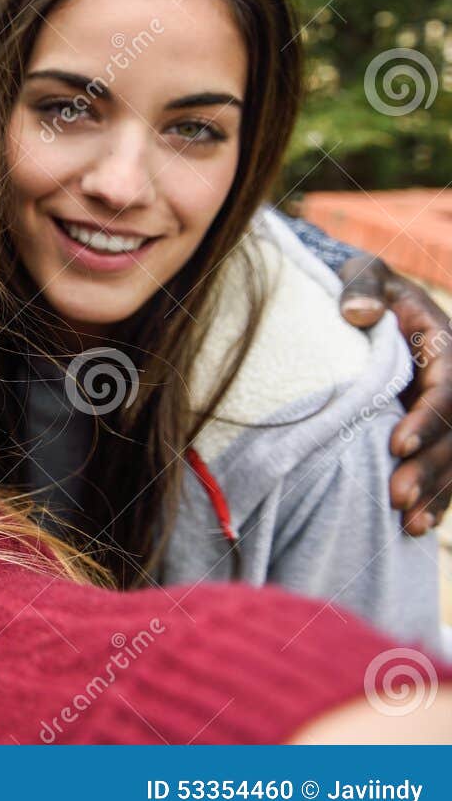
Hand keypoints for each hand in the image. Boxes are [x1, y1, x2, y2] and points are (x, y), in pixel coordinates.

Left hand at [338, 255, 451, 535]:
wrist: (369, 301)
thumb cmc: (363, 287)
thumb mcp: (363, 273)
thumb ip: (360, 289)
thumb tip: (358, 313)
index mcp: (446, 343)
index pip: (449, 386)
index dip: (428, 418)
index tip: (396, 444)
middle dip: (431, 467)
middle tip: (396, 498)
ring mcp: (451, 409)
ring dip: (437, 492)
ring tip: (407, 524)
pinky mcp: (439, 431)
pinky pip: (449, 468)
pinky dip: (436, 498)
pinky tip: (415, 527)